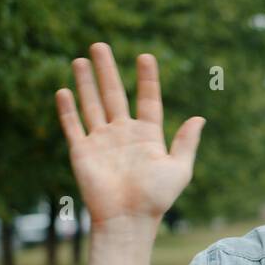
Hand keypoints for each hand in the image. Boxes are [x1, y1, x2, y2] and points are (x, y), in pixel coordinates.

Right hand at [54, 42, 204, 231]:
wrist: (128, 219)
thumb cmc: (156, 198)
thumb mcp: (179, 169)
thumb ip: (186, 142)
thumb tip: (200, 117)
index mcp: (148, 136)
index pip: (147, 100)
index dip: (146, 79)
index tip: (145, 56)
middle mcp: (123, 134)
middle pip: (113, 95)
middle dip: (107, 70)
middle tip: (100, 45)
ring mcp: (101, 142)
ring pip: (92, 104)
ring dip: (86, 82)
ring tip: (80, 59)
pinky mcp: (83, 152)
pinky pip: (74, 126)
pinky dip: (67, 109)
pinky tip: (64, 90)